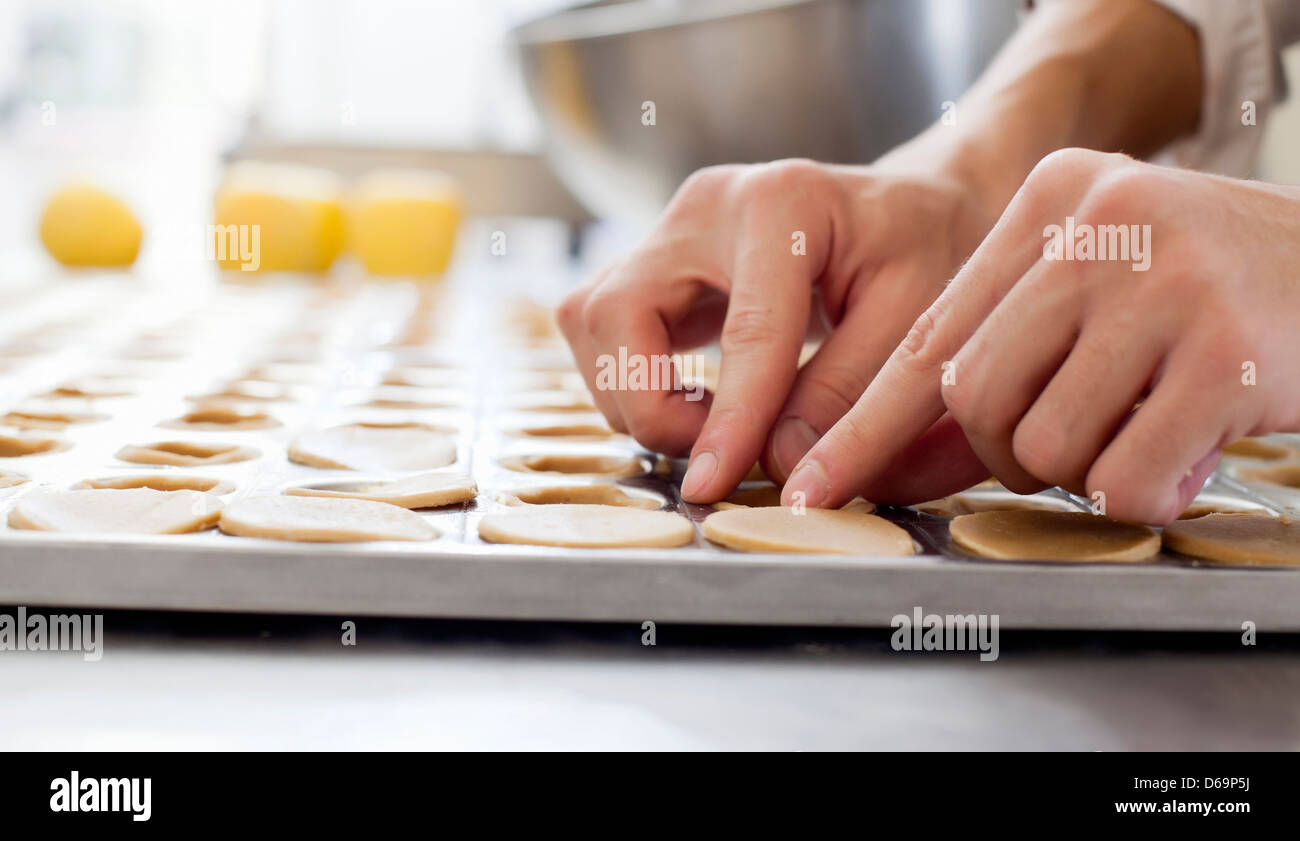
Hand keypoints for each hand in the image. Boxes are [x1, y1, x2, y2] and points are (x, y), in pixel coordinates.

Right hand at [557, 155, 992, 501]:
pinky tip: (697, 404)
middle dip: (646, 403)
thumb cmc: (926, 252)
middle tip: (711, 453)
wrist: (908, 206)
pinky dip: (635, 381)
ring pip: (592, 323)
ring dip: (634, 396)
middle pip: (617, 313)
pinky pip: (604, 329)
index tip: (714, 486)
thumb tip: (776, 465)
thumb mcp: (916, 320)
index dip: (728, 421)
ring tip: (712, 428)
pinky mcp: (654, 260)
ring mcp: (671, 227)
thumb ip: (846, 393)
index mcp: (783, 203)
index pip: (745, 331)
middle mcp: (708, 204)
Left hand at [783, 148, 1299, 523]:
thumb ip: (1005, 339)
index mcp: (1050, 201)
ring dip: (1083, 468)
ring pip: (1045, 444)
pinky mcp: (1229, 353)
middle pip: (973, 395)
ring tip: (1145, 426)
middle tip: (1062, 444)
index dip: (863, 424)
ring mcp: (1168, 284)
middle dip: (1002, 452)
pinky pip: (1126, 478)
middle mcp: (1101, 227)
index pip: (927, 334)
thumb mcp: (1095, 274)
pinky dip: (1146, 491)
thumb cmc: (1203, 292)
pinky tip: (1189, 447)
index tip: (813, 484)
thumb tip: (894, 447)